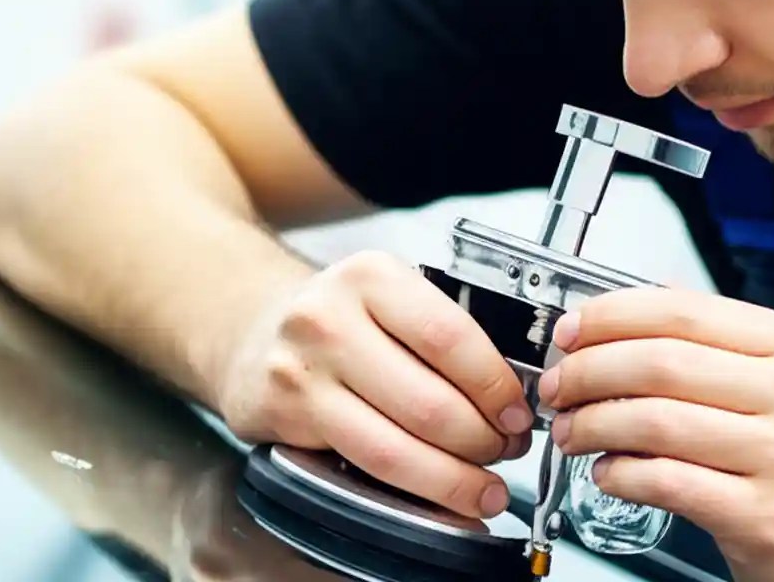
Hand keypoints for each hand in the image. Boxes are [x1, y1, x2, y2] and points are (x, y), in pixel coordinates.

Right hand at [214, 250, 534, 518]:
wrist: (253, 330)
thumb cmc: (339, 319)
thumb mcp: (389, 297)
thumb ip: (442, 333)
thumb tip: (514, 397)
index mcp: (371, 277)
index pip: (450, 338)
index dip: (495, 387)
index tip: (520, 413)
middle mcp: (329, 319)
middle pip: (428, 402)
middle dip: (483, 440)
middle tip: (508, 451)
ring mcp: (301, 372)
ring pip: (394, 448)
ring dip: (453, 478)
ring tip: (484, 487)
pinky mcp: (285, 418)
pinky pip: (363, 468)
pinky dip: (415, 492)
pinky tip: (442, 497)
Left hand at [537, 287, 773, 581]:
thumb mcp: (771, 378)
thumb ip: (708, 337)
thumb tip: (634, 300)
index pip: (681, 311)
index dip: (611, 317)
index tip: (570, 331)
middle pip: (661, 364)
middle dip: (588, 372)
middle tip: (558, 387)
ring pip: (657, 422)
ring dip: (594, 424)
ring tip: (571, 432)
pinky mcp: (765, 515)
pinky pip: (668, 482)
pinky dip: (620, 475)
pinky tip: (606, 472)